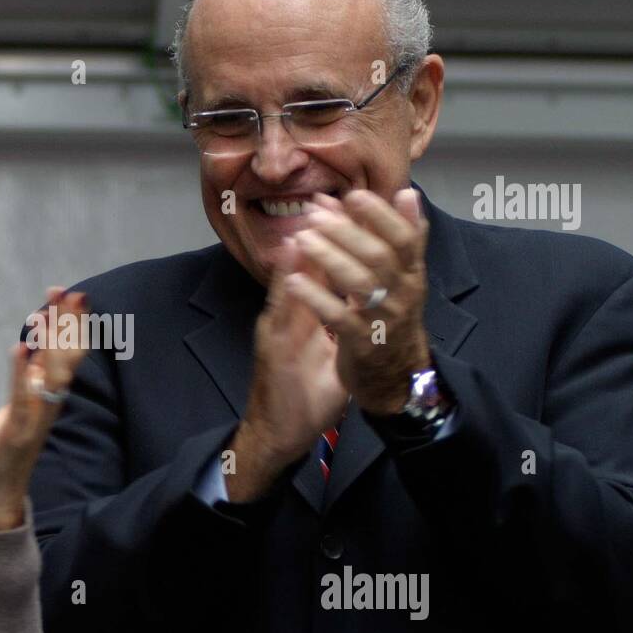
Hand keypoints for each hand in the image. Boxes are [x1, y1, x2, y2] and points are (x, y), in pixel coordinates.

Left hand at [0, 288, 89, 530]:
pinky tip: (20, 347)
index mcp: (51, 398)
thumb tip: (37, 348)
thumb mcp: (21, 406)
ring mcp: (35, 420)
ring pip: (51, 378)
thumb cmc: (8, 449)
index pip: (68, 355)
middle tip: (72, 292)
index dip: (71, 325)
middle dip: (68, 327)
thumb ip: (31, 379)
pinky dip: (21, 373)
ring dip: (51, 345)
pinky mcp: (15, 433)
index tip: (71, 293)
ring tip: (48, 314)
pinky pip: (21, 399)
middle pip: (67, 360)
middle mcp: (49, 406)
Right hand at [226, 236, 347, 501]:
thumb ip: (340, 324)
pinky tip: (291, 261)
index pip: (326, 270)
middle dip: (324, 231)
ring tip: (315, 211)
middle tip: (337, 197)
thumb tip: (362, 302)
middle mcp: (288, 315)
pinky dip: (286, 284)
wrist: (277, 435)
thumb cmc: (304, 396)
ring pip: (289, 278)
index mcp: (306, 316)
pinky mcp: (270, 345)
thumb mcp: (331, 355)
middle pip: (305, 266)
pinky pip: (279, 310)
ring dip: (300, 246)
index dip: (343, 240)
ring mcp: (277, 327)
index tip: (360, 210)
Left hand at [290, 187, 431, 416]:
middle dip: (346, 231)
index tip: (353, 194)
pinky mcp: (362, 343)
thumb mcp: (405, 276)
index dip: (381, 215)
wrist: (396, 373)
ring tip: (301, 238)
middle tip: (315, 214)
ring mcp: (383, 319)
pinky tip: (293, 281)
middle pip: (379, 256)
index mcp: (413, 273)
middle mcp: (404, 294)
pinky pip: (339, 317)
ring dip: (329, 257)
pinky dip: (316, 297)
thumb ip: (400, 237)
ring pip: (359, 283)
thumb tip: (405, 193)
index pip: (405, 237)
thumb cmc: (393, 315)